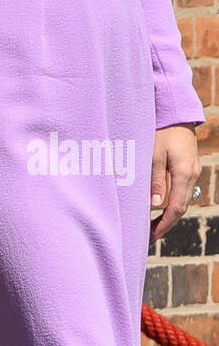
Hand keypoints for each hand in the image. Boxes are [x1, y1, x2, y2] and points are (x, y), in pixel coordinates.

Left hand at [149, 124, 200, 239]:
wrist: (176, 110)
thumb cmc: (161, 130)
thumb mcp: (153, 154)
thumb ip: (155, 180)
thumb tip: (155, 205)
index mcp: (184, 174)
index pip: (176, 208)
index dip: (165, 224)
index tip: (153, 235)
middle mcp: (192, 174)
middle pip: (182, 206)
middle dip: (168, 221)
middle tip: (151, 232)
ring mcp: (193, 169)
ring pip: (184, 197)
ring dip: (171, 211)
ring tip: (155, 221)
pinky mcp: (189, 164)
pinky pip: (183, 188)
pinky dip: (174, 199)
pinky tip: (162, 202)